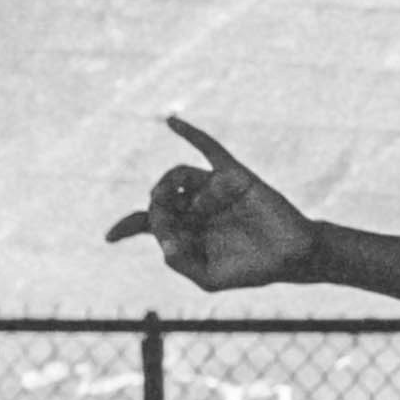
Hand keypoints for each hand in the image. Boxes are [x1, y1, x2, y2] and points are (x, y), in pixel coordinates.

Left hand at [103, 114, 315, 291]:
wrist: (290, 257)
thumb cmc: (250, 269)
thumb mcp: (209, 278)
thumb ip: (182, 263)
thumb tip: (164, 243)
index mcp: (186, 229)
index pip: (148, 223)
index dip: (127, 227)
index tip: (109, 238)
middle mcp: (194, 206)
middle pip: (161, 199)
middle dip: (157, 210)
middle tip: (169, 223)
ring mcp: (212, 189)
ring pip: (178, 176)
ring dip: (170, 187)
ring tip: (176, 200)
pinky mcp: (232, 175)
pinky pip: (209, 149)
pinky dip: (190, 133)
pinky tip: (170, 121)